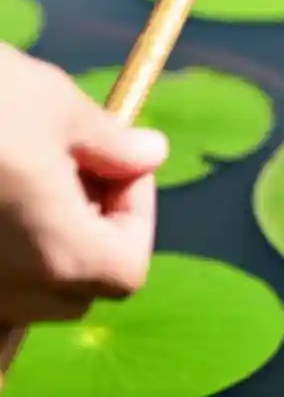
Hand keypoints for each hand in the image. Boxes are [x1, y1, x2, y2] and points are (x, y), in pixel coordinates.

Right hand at [0, 44, 167, 324]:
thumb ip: (109, 143)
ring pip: (23, 296)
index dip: (135, 216)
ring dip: (41, 249)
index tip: (117, 163)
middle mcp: (7, 289)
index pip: (126, 270)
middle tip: (77, 169)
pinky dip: (1, 263)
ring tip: (29, 178)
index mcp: (56, 254)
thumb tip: (150, 153)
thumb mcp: (53, 105)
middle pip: (74, 293)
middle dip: (90, 235)